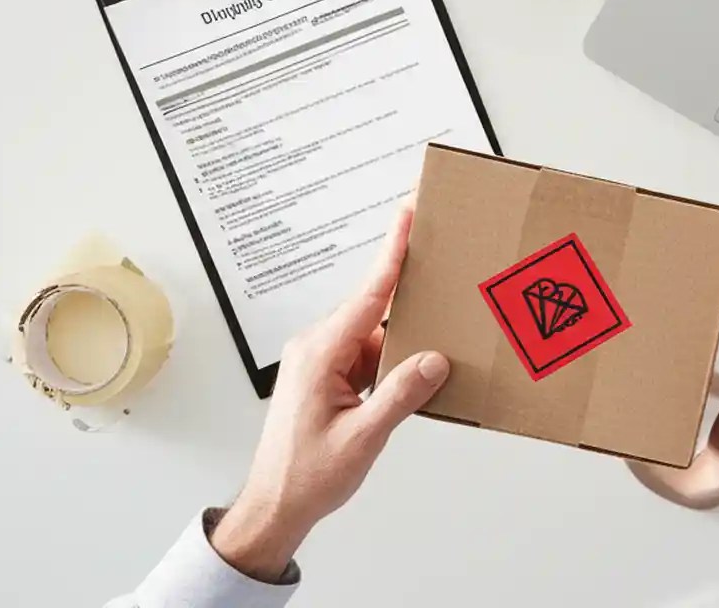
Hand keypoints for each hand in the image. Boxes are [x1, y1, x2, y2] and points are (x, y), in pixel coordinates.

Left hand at [212, 201, 450, 580]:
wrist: (274, 505)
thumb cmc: (304, 476)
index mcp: (320, 353)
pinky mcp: (329, 375)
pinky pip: (369, 354)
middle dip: (412, 291)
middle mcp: (318, 347)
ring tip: (440, 332)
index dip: (392, 252)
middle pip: (376, 308)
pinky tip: (416, 370)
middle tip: (444, 261)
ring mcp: (322, 360)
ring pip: (376, 334)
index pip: (367, 294)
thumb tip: (432, 360)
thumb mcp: (360, 439)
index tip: (408, 214)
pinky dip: (393, 361)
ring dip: (405, 338)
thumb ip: (398, 396)